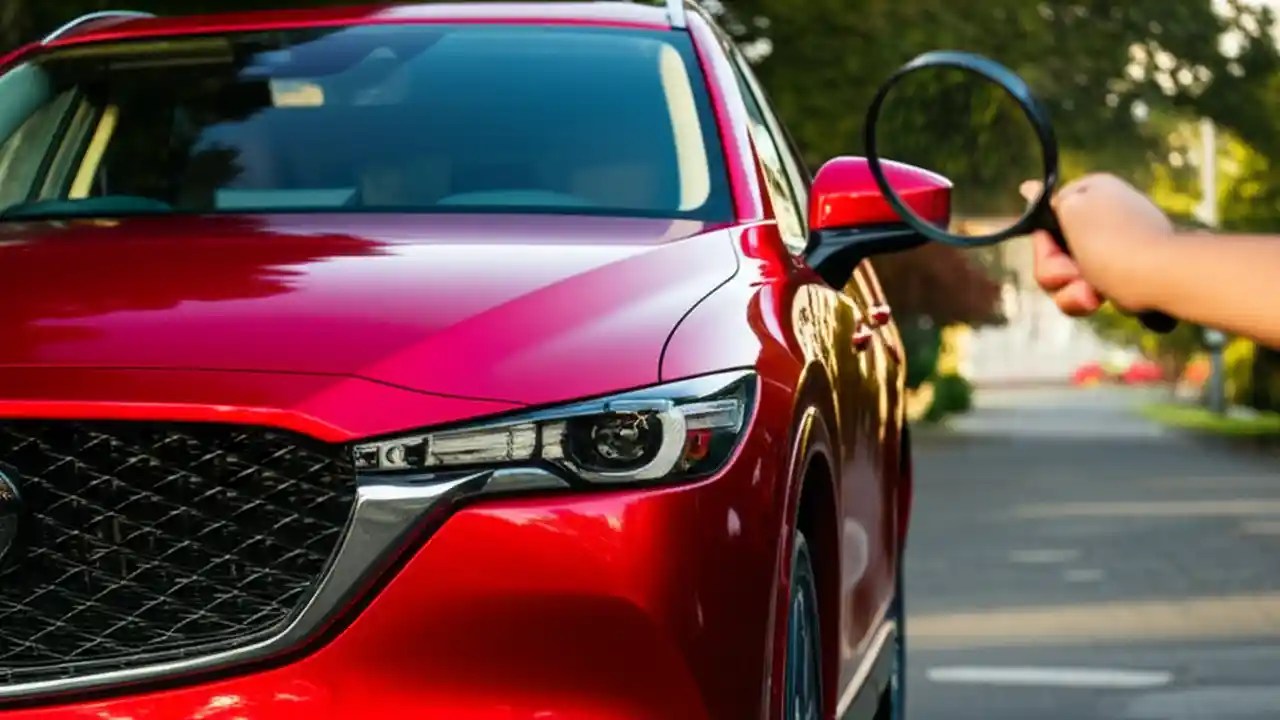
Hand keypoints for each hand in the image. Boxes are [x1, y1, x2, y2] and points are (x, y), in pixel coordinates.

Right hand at [1020, 174, 1173, 316]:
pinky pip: (1086, 290)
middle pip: (1053, 252)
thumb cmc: (1113, 243)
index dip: (1044, 242)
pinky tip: (1100, 300)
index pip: (1046, 219)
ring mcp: (1113, 247)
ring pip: (1066, 276)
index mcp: (1092, 191)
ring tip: (1091, 295)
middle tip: (1073, 274)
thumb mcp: (1071, 210)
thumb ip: (1046, 202)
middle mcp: (1103, 215)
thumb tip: (1028, 188)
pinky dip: (1086, 298)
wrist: (1163, 277)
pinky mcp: (1122, 275)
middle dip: (1055, 271)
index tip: (1052, 251)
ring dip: (1069, 290)